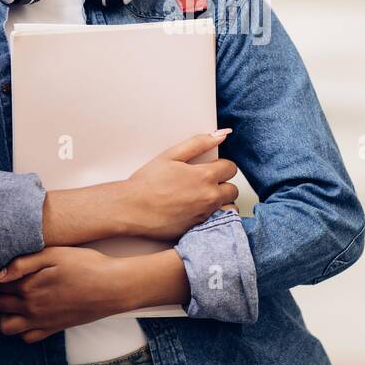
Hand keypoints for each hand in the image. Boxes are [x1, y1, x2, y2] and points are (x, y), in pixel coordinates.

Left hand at [0, 246, 131, 342]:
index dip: (1, 275)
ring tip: (16, 301)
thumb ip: (22, 264)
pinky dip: (22, 330)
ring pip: (6, 326)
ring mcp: (41, 321)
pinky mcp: (53, 329)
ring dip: (5, 314)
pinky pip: (27, 338)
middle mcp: (31, 308)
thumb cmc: (85, 265)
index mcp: (28, 287)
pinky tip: (30, 315)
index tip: (10, 269)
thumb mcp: (54, 254)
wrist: (113, 287)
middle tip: (11, 283)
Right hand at [119, 130, 239, 240]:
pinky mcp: (198, 230)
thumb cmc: (147, 182)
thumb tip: (222, 134)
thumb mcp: (171, 155)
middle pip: (233, 190)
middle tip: (205, 184)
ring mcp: (205, 216)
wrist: (131, 209)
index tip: (210, 168)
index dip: (221, 166)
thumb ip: (199, 143)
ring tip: (202, 199)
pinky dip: (211, 217)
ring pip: (228, 207)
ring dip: (221, 203)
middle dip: (223, 185)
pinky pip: (216, 222)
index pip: (231, 168)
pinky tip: (194, 212)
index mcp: (205, 176)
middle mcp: (209, 198)